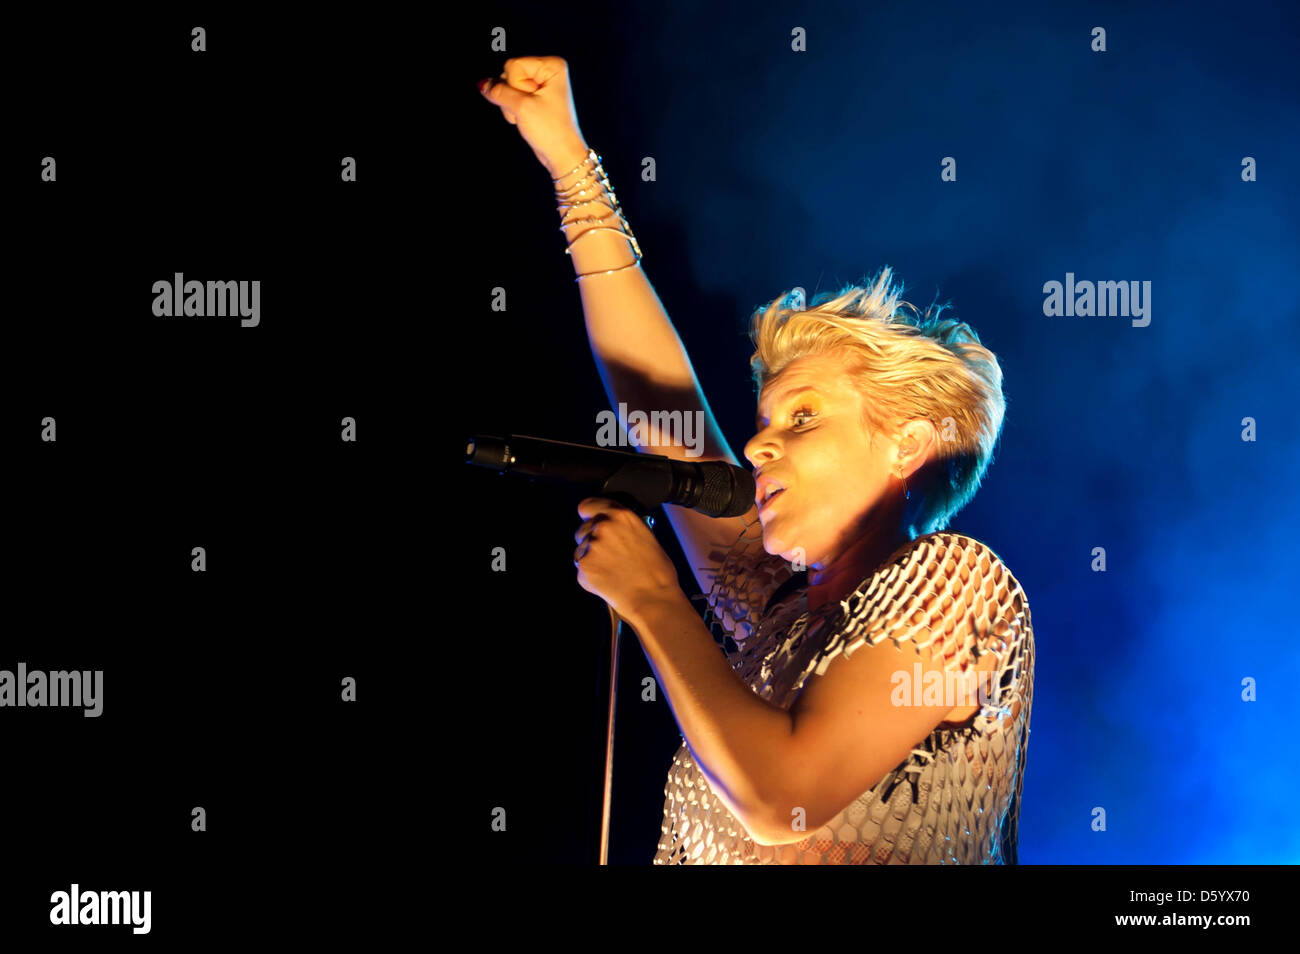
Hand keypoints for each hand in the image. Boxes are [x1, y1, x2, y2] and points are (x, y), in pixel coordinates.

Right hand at [478, 56, 590, 177]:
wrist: (562, 154)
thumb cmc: (552, 131)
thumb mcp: (522, 107)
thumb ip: (498, 92)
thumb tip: (483, 84)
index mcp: (552, 66)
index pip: (513, 64)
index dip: (515, 86)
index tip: (532, 101)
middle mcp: (547, 72)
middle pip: (509, 75)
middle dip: (513, 96)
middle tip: (530, 110)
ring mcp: (540, 85)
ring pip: (507, 87)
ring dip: (512, 105)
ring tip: (529, 116)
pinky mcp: (534, 97)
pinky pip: (512, 97)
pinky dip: (514, 109)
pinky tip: (526, 118)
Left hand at [573, 498, 682, 621]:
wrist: (653, 599)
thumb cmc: (656, 572)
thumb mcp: (645, 536)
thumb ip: (623, 526)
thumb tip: (612, 526)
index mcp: (621, 515)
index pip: (588, 505)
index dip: (589, 515)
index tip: (590, 520)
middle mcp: (603, 527)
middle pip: (583, 528)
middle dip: (592, 539)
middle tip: (609, 554)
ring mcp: (591, 547)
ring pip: (581, 549)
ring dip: (591, 557)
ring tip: (612, 569)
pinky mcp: (584, 566)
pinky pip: (582, 567)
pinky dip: (591, 574)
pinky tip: (608, 579)